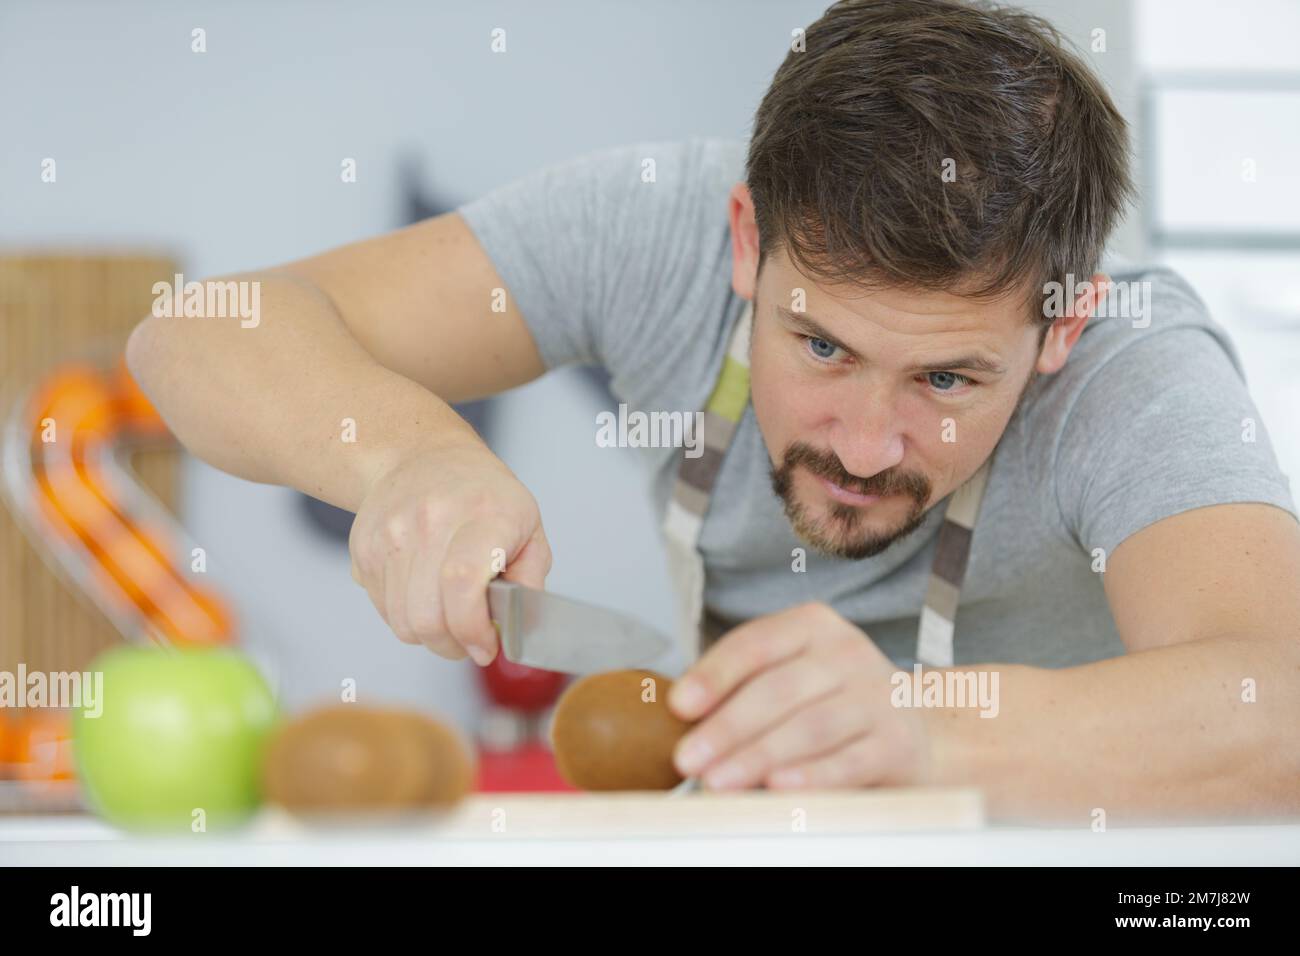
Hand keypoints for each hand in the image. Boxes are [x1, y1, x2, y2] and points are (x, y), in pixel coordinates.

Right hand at [348, 440, 551, 663]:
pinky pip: (383, 610)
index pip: (462, 582)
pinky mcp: (364, 549)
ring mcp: (390, 534)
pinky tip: (427, 598)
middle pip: (427, 614)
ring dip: (429, 637)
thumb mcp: (529, 525)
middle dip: (452, 645)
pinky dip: (407, 618)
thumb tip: (519, 629)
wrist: (421, 455)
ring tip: (450, 621)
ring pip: (402, 621)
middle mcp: (430, 520)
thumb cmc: (483, 494)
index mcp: (481, 512)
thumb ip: (531, 579)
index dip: (472, 628)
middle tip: (470, 643)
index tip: (486, 646)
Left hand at [667, 602, 932, 789]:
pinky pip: (849, 760)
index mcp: (812, 626)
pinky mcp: (897, 743)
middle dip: (727, 726)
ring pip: (810, 726)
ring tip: (718, 781)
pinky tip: (778, 788)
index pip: (755, 644)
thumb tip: (681, 724)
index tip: (678, 706)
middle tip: (688, 759)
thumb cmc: (831, 703)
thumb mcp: (790, 678)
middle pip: (778, 689)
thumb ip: (741, 691)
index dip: (714, 674)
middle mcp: (847, 652)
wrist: (914, 730)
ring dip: (758, 756)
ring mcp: (877, 697)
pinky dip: (811, 776)